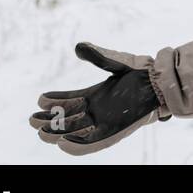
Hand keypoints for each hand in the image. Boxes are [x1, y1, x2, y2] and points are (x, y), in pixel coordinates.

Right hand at [30, 42, 166, 154]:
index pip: (68, 100)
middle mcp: (97, 110)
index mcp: (95, 95)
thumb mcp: (115, 63)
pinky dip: (77, 145)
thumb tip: (78, 47)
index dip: (54, 101)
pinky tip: (62, 142)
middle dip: (49, 120)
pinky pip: (92, 142)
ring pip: (75, 131)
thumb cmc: (140, 72)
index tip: (39, 99)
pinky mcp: (114, 131)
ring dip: (57, 133)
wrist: (160, 83)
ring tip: (40, 132)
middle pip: (67, 119)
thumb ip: (97, 56)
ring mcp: (104, 122)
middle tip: (32, 120)